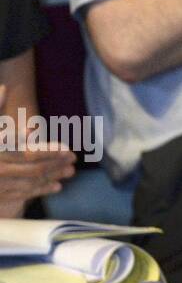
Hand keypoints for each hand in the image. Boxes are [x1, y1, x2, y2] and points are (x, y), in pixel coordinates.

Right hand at [0, 86, 75, 215]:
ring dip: (53, 177)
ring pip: (31, 182)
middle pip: (34, 167)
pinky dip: (41, 191)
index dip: (50, 151)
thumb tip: (4, 88)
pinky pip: (23, 195)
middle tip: (73, 159)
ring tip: (70, 172)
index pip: (28, 150)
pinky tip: (57, 186)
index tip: (67, 149)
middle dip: (56, 163)